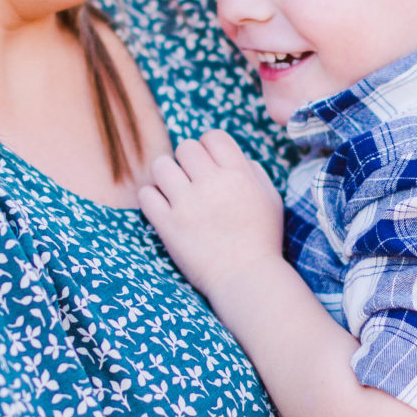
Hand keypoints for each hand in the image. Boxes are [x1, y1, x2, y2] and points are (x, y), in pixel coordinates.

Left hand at [138, 129, 284, 302]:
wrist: (247, 279)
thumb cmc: (261, 240)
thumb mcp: (270, 199)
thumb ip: (253, 172)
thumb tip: (234, 157)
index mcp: (239, 174)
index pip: (212, 137)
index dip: (208, 147)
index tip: (208, 165)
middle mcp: (212, 184)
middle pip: (185, 147)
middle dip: (186, 161)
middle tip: (191, 180)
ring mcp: (187, 204)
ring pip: (161, 166)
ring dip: (165, 176)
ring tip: (173, 191)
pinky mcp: (168, 225)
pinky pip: (146, 195)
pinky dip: (152, 198)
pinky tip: (163, 208)